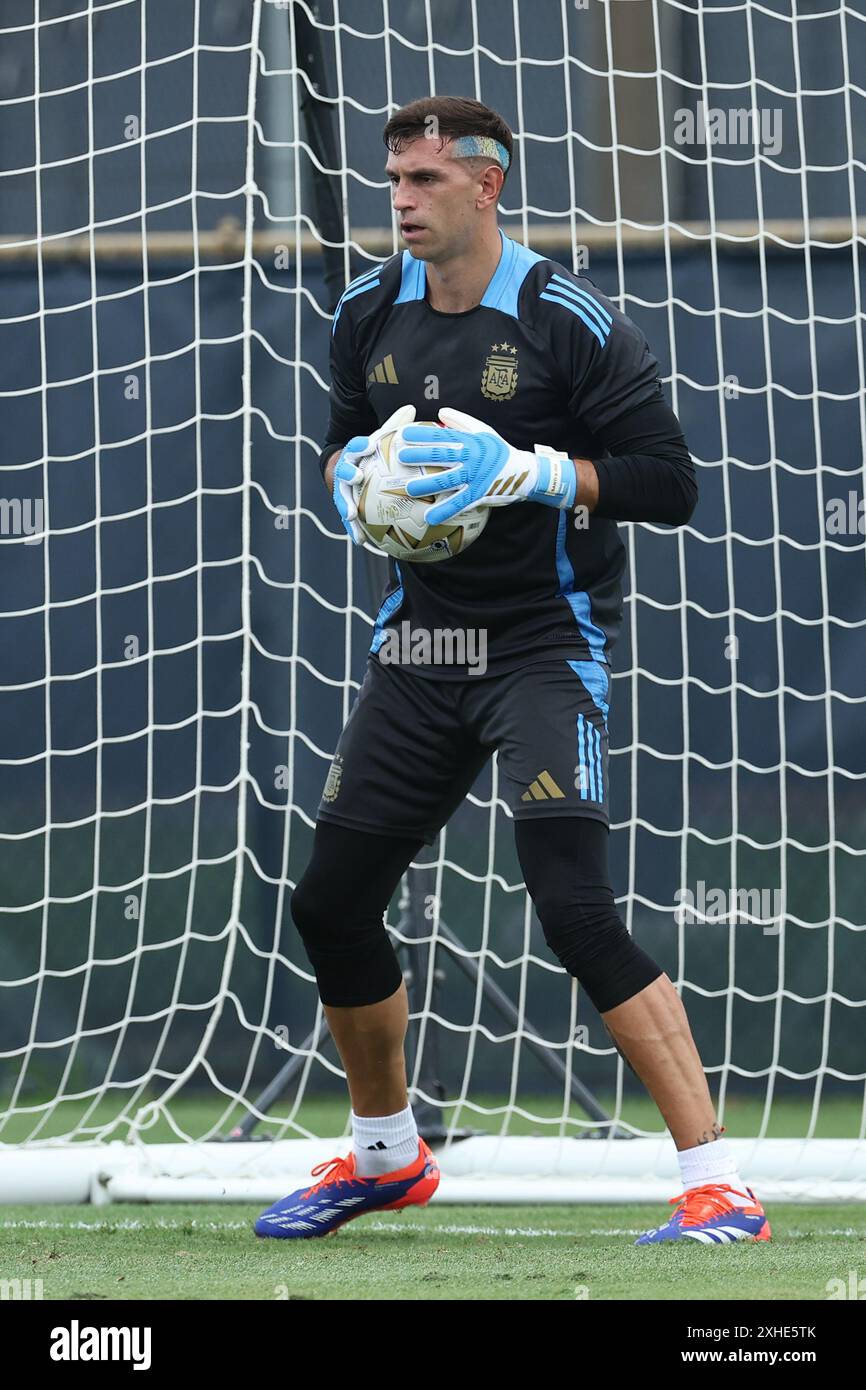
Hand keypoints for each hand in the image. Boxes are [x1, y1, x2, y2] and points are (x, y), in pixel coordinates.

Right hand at [332, 404, 415, 542]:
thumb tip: (411, 408)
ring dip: (345, 506)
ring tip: (351, 515)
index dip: (361, 444)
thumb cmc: (372, 454)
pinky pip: (349, 521)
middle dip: (348, 473)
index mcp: (355, 454)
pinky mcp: (345, 507)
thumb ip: (395, 427)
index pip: (355, 446)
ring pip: (342, 498)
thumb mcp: (382, 440)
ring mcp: (343, 490)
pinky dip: (354, 531)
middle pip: (344, 471)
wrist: (351, 470)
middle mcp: (345, 471)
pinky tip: (362, 542)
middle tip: (356, 476)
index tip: (369, 443)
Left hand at [397, 407, 574, 524]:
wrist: (523, 472)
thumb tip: (441, 411)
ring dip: (426, 485)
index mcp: (468, 441)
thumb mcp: (483, 431)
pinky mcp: (479, 494)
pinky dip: (444, 511)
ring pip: (446, 480)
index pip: (441, 435)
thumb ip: (461, 421)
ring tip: (408, 488)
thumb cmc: (498, 450)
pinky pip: (459, 503)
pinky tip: (429, 517)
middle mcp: (470, 457)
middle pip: (440, 455)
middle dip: (419, 455)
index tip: (403, 434)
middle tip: (400, 457)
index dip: (422, 434)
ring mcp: (474, 476)